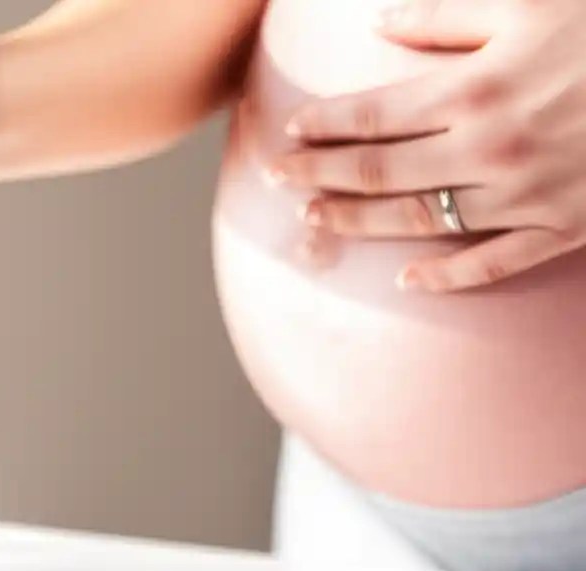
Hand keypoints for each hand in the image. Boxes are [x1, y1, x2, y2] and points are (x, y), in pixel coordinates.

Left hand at [271, 0, 585, 291]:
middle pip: (380, 172)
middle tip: (277, 182)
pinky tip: (409, 280)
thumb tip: (382, 26)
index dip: (324, 126)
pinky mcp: (565, 228)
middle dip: (320, 176)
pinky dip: (449, 275)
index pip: (373, 115)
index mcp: (476, 89)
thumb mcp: (528, 3)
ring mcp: (527, 195)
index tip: (289, 134)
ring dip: (361, 222)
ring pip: (422, 219)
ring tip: (315, 222)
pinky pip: (495, 262)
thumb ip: (447, 18)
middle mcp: (489, 149)